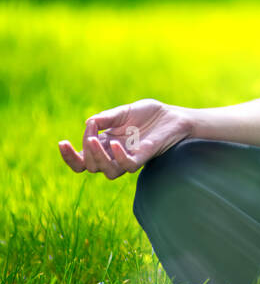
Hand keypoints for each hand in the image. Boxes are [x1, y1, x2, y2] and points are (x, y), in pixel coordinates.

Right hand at [58, 99, 191, 179]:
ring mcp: (128, 158)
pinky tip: (115, 144)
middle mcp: (114, 154)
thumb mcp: (124, 111)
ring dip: (97, 157)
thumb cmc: (149, 114)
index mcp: (105, 143)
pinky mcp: (143, 157)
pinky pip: (128, 166)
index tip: (61, 142)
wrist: (174, 115)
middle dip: (84, 152)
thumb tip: (89, 123)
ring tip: (94, 140)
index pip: (82, 160)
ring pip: (107, 172)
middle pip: (91, 167)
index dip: (70, 156)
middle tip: (89, 135)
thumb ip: (106, 117)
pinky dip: (119, 157)